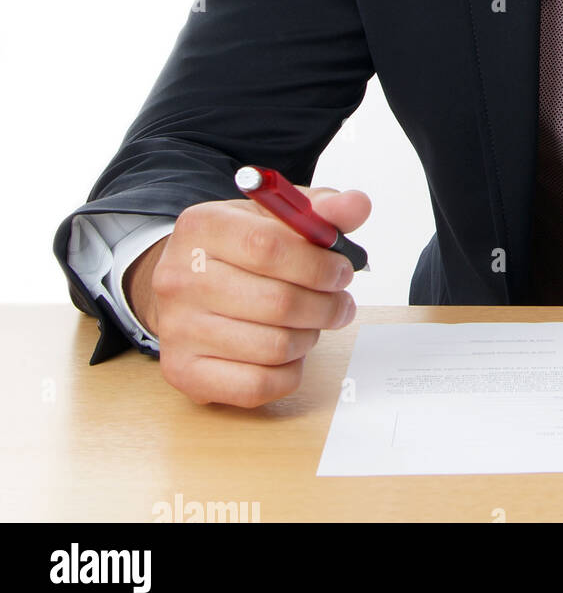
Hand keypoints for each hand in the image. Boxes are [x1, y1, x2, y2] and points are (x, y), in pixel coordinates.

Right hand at [126, 185, 370, 407]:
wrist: (185, 282)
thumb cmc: (238, 247)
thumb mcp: (276, 216)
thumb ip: (321, 210)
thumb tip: (357, 205)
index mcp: (202, 227)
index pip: (268, 247)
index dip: (318, 264)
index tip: (342, 271)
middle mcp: (179, 278)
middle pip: (276, 302)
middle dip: (325, 306)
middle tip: (341, 303)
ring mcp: (176, 330)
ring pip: (273, 347)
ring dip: (310, 337)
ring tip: (313, 322)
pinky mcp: (183, 372)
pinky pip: (256, 386)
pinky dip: (288, 372)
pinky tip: (290, 351)